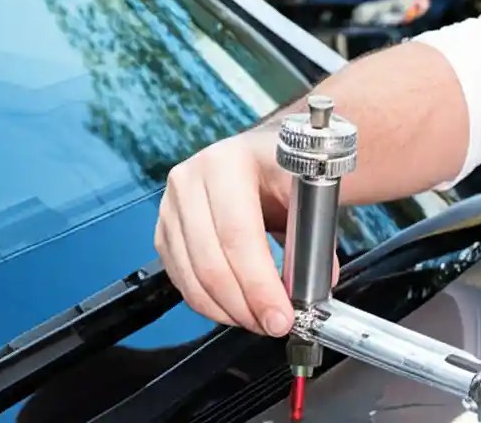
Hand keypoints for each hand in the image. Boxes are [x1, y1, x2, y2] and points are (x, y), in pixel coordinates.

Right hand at [154, 131, 339, 336]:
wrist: (264, 157)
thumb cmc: (286, 170)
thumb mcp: (308, 190)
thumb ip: (314, 236)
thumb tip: (316, 286)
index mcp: (228, 162)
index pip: (237, 234)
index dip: (259, 283)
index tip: (282, 315)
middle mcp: (190, 180)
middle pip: (210, 261)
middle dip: (245, 304)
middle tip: (275, 324)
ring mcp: (171, 206)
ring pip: (192, 276)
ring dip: (228, 310)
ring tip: (259, 320)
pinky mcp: (165, 231)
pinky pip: (181, 279)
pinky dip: (209, 303)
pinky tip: (236, 309)